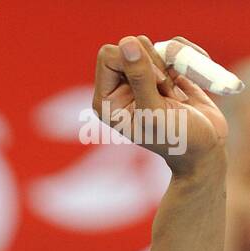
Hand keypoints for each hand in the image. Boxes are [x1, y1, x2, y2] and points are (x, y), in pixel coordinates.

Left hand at [93, 35, 227, 175]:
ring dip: (172, 66)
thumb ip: (139, 77)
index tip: (154, 84)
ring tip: (175, 96)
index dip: (134, 62)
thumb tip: (127, 43)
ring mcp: (142, 78)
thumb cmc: (175, 139)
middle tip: (165, 93)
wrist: (203, 149)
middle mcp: (119, 88)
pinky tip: (191, 83)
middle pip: (131, 45)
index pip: (108, 56)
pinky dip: (189, 58)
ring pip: (154, 44)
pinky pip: (174, 46)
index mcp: (106, 101)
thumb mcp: (154, 112)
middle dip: (155, 64)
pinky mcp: (164, 70)